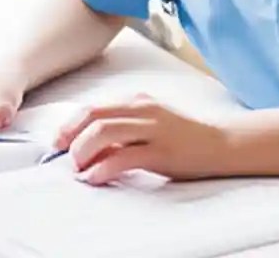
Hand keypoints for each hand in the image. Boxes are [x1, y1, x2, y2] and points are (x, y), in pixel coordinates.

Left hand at [54, 93, 228, 185]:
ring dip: (84, 152)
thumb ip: (122, 130)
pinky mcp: (162, 151)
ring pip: (104, 133)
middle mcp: (142, 110)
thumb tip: (89, 147)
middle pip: (93, 117)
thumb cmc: (181, 137)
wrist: (221, 144)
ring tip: (79, 169)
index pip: (93, 108)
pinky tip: (95, 177)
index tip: (58, 142)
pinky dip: (103, 168)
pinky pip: (124, 157)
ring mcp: (153, 129)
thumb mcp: (149, 125)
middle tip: (64, 157)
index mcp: (136, 101)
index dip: (69, 125)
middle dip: (71, 137)